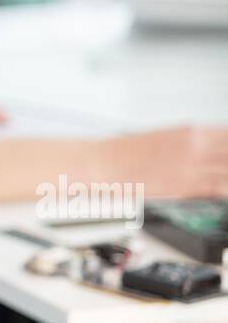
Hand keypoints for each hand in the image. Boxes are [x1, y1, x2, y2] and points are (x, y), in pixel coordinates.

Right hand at [108, 125, 227, 199]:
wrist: (106, 163)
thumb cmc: (128, 153)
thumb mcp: (165, 139)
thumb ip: (192, 144)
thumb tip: (209, 152)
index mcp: (191, 130)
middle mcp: (195, 145)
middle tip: (225, 168)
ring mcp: (191, 165)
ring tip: (224, 179)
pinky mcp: (184, 185)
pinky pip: (218, 188)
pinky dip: (225, 190)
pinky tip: (224, 192)